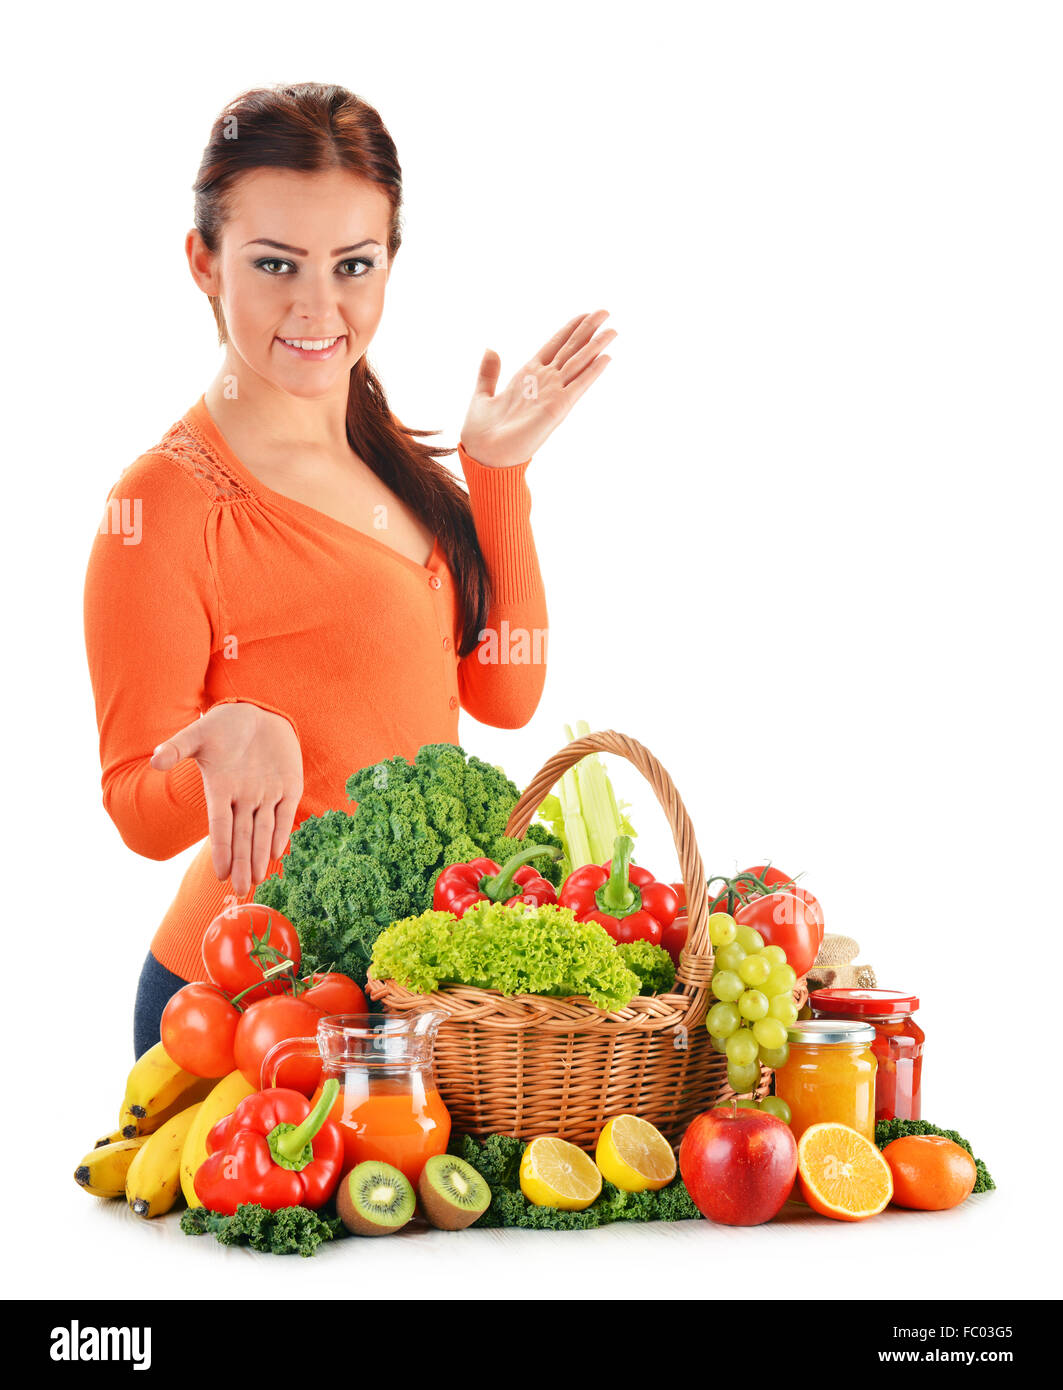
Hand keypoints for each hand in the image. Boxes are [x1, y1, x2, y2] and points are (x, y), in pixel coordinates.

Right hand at [149, 703, 303, 895]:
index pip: (220, 827)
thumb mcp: (198, 733)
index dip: (220, 849)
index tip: (220, 874)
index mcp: (220, 789)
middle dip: (243, 863)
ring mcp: (267, 793)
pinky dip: (281, 832)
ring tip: (259, 879)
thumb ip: (178, 747)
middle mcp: (243, 798)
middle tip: (243, 890)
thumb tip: (156, 759)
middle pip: (242, 837)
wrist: (256, 712)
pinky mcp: (289, 786)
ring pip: (263, 831)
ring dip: (261, 855)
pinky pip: (285, 814)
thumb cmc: (223, 725)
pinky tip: (278, 852)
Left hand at [460, 309, 615, 466]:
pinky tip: (606, 357)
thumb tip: (491, 349)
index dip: (569, 329)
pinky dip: (592, 371)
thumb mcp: (482, 395)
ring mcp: (552, 394)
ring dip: (595, 346)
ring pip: (578, 363)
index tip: (585, 314)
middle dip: (587, 330)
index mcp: (527, 377)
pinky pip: (578, 385)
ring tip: (612, 329)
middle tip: (605, 312)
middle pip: (570, 350)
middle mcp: (544, 383)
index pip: (554, 346)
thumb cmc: (481, 432)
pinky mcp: (557, 408)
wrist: (483, 455)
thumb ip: (489, 372)